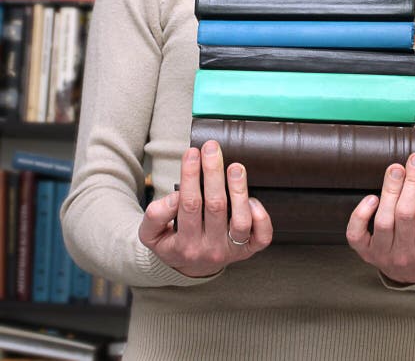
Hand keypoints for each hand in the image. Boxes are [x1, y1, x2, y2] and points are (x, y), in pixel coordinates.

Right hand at [138, 140, 272, 276]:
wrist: (193, 268)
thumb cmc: (173, 242)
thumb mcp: (151, 234)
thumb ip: (156, 214)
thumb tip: (177, 195)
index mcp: (183, 245)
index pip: (188, 205)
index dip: (191, 176)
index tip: (192, 152)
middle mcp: (209, 249)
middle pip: (215, 206)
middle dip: (213, 172)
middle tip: (212, 148)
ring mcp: (232, 250)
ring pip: (240, 220)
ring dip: (239, 190)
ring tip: (235, 166)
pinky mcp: (249, 249)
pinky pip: (261, 236)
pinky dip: (261, 217)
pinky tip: (253, 199)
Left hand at [346, 153, 414, 283]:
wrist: (412, 276)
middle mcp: (406, 256)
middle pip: (406, 213)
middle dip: (412, 181)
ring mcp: (383, 255)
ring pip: (384, 220)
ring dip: (390, 190)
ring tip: (397, 168)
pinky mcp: (365, 252)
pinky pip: (356, 235)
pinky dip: (360, 216)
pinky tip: (371, 198)